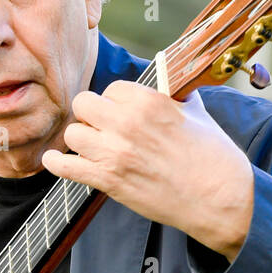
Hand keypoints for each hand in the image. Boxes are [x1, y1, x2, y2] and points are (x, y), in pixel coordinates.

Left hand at [40, 81, 253, 261]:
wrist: (218, 197)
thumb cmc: (211, 154)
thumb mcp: (195, 110)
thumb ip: (172, 92)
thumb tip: (166, 76)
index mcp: (148, 100)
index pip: (110, 90)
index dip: (113, 103)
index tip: (120, 116)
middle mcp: (127, 122)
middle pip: (83, 105)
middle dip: (91, 117)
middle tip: (101, 130)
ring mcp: (116, 152)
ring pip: (73, 134)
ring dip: (81, 141)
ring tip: (91, 148)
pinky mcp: (109, 180)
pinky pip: (67, 167)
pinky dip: (57, 164)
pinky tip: (53, 160)